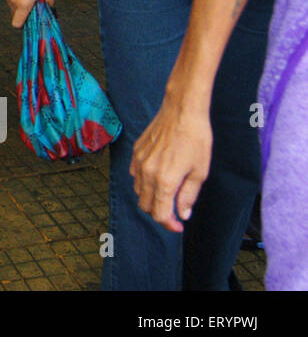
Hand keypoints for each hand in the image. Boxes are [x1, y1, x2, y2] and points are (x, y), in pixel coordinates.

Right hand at [2, 0, 55, 26]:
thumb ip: (50, 0)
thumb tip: (50, 6)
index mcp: (23, 3)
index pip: (17, 23)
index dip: (23, 24)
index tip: (30, 19)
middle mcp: (12, 0)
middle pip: (14, 15)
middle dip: (23, 12)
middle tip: (33, 3)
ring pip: (11, 5)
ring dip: (19, 4)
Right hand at [130, 94, 211, 232]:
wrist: (182, 111)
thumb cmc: (196, 140)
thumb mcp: (200, 172)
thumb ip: (188, 195)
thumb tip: (183, 213)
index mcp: (164, 181)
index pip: (159, 214)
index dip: (169, 224)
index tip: (178, 225)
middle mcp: (147, 173)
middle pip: (145, 205)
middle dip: (159, 213)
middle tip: (174, 212)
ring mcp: (139, 162)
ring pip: (138, 190)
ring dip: (151, 198)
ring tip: (167, 193)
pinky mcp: (136, 151)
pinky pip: (135, 174)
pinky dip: (144, 182)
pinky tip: (157, 176)